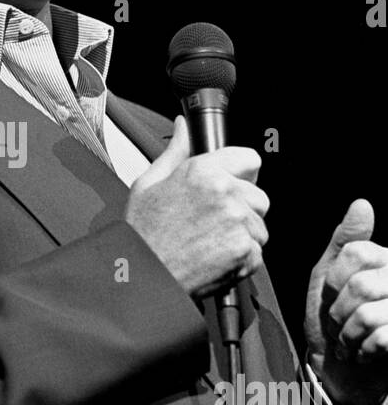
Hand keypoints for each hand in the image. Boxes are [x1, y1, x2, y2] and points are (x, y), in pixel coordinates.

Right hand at [125, 115, 269, 298]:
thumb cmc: (144, 235)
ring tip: (210, 244)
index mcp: (203, 171)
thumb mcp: (149, 184)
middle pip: (258, 197)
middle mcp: (225, 193)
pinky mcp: (245, 250)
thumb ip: (175, 152)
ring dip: (242, 237)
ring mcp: (237, 222)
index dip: (242, 175)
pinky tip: (215, 259)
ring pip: (259, 227)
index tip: (233, 187)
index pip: (250, 159)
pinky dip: (241, 260)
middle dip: (243, 210)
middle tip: (213, 224)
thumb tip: (183, 127)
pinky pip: (257, 253)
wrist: (145, 277)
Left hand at [305, 199, 387, 404]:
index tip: (331, 297)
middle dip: (339, 313)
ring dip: (349, 335)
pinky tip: (365, 353)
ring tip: (351, 342)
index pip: (356, 253)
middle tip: (339, 326)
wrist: (339, 372)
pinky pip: (381, 335)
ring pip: (369, 313)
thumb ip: (345, 243)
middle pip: (361, 285)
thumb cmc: (332, 322)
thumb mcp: (327, 277)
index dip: (334, 279)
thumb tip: (363, 204)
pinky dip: (363, 350)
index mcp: (385, 260)